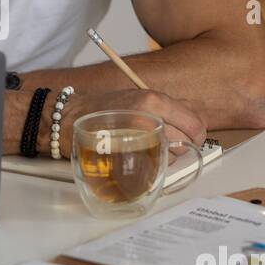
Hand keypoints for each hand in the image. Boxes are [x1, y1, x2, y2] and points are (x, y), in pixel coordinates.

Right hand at [50, 89, 205, 158]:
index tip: (189, 137)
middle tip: (164, 145)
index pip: (196, 123)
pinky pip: (155, 167)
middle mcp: (150, 117)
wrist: (68, 118)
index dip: (196, 134)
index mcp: (155, 99)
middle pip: (186, 142)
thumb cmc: (102, 109)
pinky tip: (140, 158)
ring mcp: (139, 137)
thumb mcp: (137, 97)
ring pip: (172, 157)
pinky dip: (152, 166)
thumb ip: (165, 107)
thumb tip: (189, 121)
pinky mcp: (128, 155)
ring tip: (146, 149)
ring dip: (165, 157)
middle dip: (180, 147)